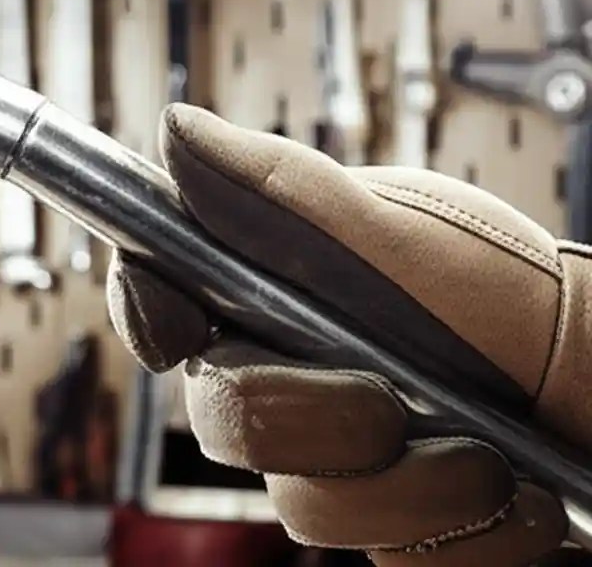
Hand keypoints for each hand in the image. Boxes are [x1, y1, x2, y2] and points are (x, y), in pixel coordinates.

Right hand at [107, 104, 590, 565]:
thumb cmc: (513, 295)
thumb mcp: (406, 233)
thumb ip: (288, 195)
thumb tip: (177, 135)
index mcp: (270, 293)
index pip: (165, 298)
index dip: (148, 310)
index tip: (177, 323)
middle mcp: (287, 374)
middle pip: (222, 421)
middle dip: (315, 424)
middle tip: (390, 407)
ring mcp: (335, 459)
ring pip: (308, 508)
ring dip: (414, 489)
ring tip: (492, 460)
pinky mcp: (390, 526)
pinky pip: (390, 561)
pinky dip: (460, 537)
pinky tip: (511, 502)